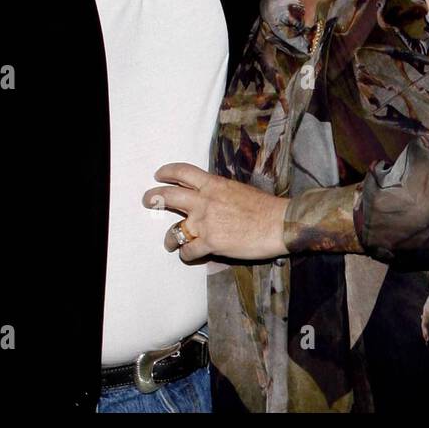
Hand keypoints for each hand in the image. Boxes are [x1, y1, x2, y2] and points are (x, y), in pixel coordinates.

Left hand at [144, 164, 287, 262]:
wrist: (280, 223)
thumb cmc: (265, 207)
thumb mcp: (238, 190)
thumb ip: (220, 193)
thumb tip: (211, 199)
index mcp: (214, 184)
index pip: (183, 172)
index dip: (168, 172)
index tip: (159, 175)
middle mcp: (205, 201)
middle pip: (169, 196)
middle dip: (154, 198)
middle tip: (148, 200)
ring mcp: (205, 223)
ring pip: (173, 230)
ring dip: (169, 238)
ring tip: (169, 242)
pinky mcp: (210, 243)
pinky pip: (189, 251)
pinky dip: (187, 255)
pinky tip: (191, 256)